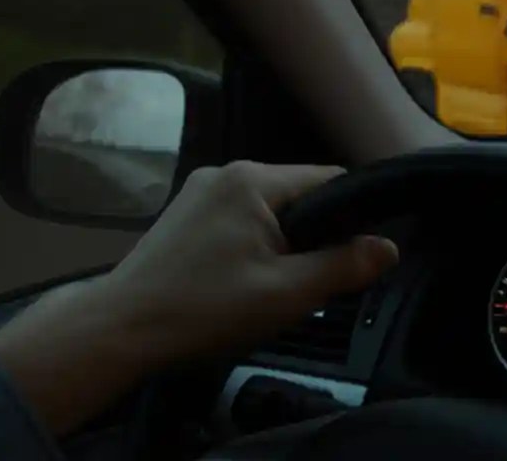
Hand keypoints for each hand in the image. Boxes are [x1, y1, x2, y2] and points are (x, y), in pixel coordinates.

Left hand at [0, 162, 397, 434]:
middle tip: (308, 283)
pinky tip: (242, 283)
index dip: (352, 217)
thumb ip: (345, 267)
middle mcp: (225, 173)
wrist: (118, 333)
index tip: (353, 256)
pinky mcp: (183, 215)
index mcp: (253, 180)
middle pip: (299, 196)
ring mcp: (199, 192)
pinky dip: (252, 247)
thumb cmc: (204, 310)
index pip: (330, 180)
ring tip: (272, 287)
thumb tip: (388, 248)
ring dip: (281, 244)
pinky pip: (239, 221)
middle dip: (313, 236)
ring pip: (269, 211)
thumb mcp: (288, 294)